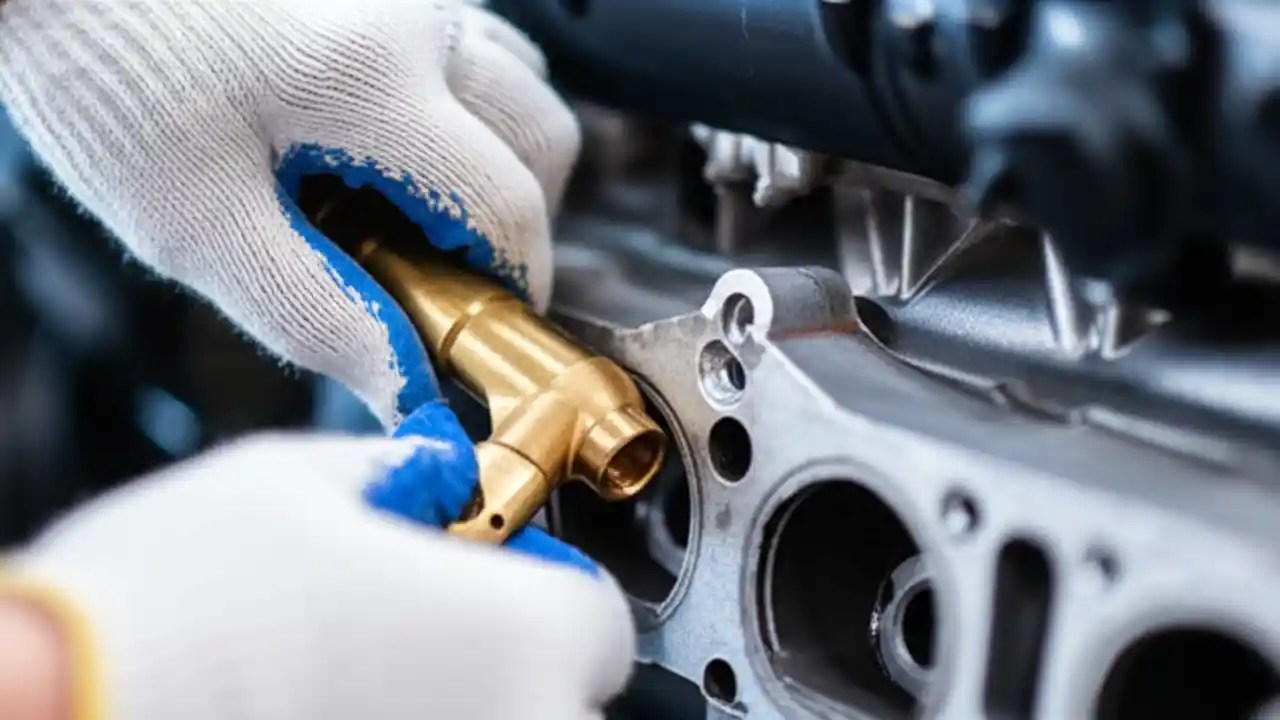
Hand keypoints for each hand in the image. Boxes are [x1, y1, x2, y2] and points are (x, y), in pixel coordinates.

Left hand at [0, 0, 577, 426]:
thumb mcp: (197, 226)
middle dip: (522, 227)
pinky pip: (484, 51)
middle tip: (454, 278)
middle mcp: (414, 21)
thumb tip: (406, 388)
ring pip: (528, 90)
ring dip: (508, 164)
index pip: (507, 207)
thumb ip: (314, 314)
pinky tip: (411, 149)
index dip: (516, 286)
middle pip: (546, 140)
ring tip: (428, 213)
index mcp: (371, 83)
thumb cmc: (107, 86)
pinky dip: (478, 114)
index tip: (486, 331)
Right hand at [3, 431, 633, 719]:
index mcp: (522, 637)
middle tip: (400, 631)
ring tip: (349, 687)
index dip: (535, 588)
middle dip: (493, 660)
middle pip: (556, 696)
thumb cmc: (174, 611)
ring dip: (449, 712)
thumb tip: (430, 474)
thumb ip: (398, 473)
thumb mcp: (293, 482)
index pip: (595, 617)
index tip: (483, 578)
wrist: (55, 715)